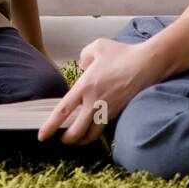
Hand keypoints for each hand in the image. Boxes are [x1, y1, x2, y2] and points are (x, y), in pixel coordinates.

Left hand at [37, 37, 153, 145]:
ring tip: (76, 139)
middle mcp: (94, 102)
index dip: (50, 126)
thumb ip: (84, 56)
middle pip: (76, 132)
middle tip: (61, 139)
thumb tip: (83, 66)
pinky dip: (95, 133)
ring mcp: (107, 110)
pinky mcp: (118, 113)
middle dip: (66, 139)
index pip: (63, 111)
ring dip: (81, 140)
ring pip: (91, 135)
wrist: (147, 64)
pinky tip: (92, 130)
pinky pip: (103, 129)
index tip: (42, 136)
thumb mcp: (97, 47)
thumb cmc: (122, 54)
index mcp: (85, 87)